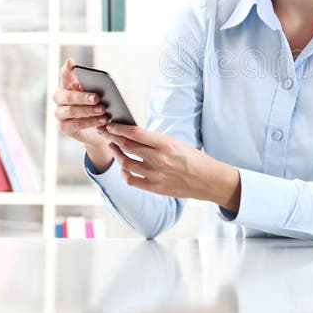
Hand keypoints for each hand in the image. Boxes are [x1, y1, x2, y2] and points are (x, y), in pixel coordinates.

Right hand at [52, 57, 110, 146]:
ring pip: (70, 111)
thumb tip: (106, 87)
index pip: (65, 75)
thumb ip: (98, 89)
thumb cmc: (98, 107)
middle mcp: (60, 98)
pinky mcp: (64, 127)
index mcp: (68, 86)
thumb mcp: (100, 96)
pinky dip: (90, 122)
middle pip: (67, 96)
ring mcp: (60, 113)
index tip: (71, 62)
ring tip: (103, 111)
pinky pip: (76, 124)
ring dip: (88, 110)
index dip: (67, 69)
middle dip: (82, 97)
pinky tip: (102, 121)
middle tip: (97, 98)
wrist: (98, 129)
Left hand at [101, 122, 240, 211]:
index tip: (110, 124)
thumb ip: (156, 141)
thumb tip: (134, 135)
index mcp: (165, 144)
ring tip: (113, 147)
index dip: (119, 128)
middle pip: (126, 146)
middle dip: (112, 137)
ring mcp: (155, 175)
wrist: (208, 180)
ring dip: (116, 153)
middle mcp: (158, 159)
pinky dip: (124, 172)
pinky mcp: (155, 188)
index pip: (135, 133)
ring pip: (125, 162)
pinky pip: (131, 180)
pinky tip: (124, 167)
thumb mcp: (177, 143)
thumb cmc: (194, 159)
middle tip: (104, 132)